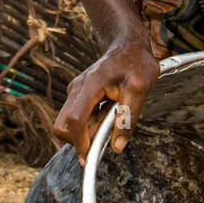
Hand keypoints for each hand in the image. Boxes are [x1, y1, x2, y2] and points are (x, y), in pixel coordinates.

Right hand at [52, 37, 159, 164]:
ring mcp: (76, 93)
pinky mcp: (79, 97)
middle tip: (107, 134)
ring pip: (70, 124)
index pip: (75, 119)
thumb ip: (128, 118)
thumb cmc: (136, 63)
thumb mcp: (140, 89)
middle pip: (63, 125)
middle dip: (81, 139)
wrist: (128, 46)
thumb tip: (116, 147)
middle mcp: (77, 89)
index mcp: (90, 85)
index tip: (90, 156)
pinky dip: (92, 124)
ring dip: (90, 130)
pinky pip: (79, 119)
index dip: (80, 141)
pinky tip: (109, 111)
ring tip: (113, 114)